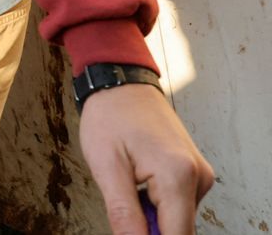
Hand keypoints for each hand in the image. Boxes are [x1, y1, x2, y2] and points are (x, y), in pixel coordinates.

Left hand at [80, 84, 213, 233]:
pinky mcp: (194, 173)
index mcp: (178, 175)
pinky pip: (178, 203)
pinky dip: (157, 202)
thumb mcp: (106, 167)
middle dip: (150, 228)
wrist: (121, 85)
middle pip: (179, 228)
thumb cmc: (111, 116)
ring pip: (177, 217)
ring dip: (152, 214)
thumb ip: (123, 213)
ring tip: (129, 182)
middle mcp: (198, 176)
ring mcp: (200, 174)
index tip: (131, 231)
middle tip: (124, 203)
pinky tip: (139, 180)